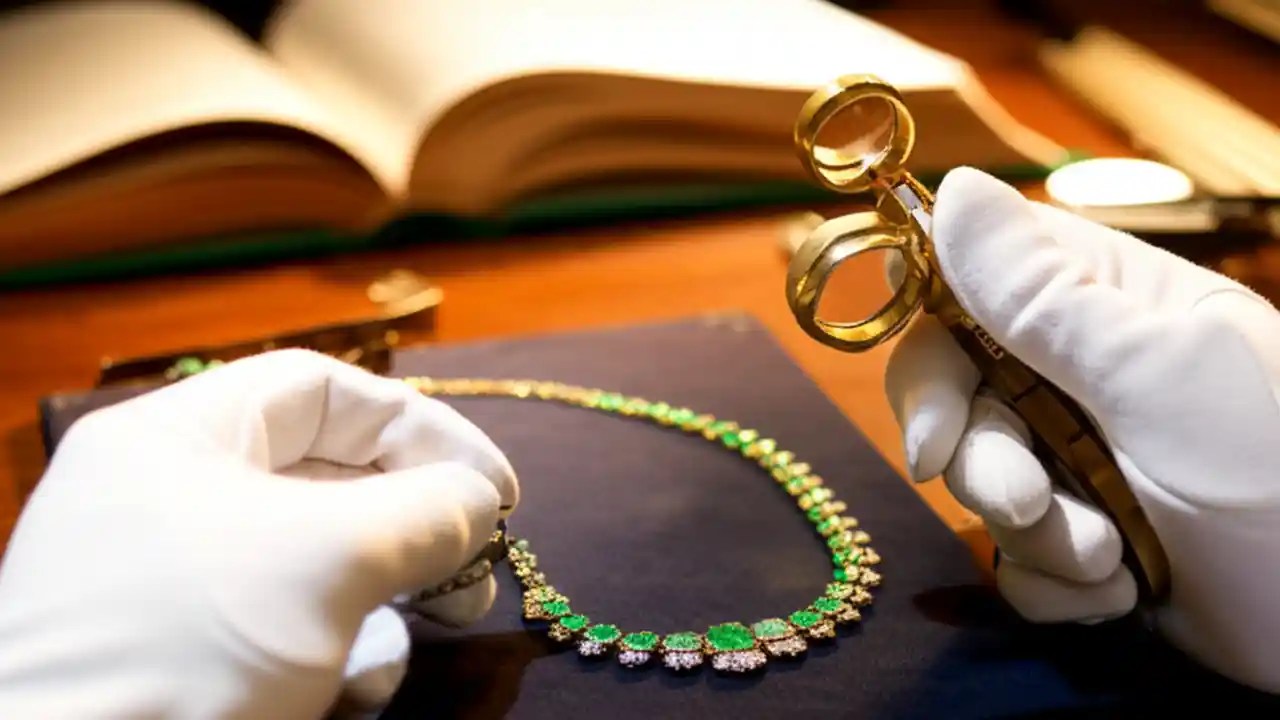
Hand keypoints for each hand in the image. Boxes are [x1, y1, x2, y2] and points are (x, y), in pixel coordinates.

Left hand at [0, 349, 518, 717]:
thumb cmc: (190, 647)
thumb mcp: (327, 561)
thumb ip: (424, 512)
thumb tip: (480, 500)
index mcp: (179, 439)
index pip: (322, 392)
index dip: (422, 428)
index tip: (496, 490)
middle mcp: (174, 500)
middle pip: (328, 477)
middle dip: (416, 519)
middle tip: (479, 564)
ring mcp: (177, 585)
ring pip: (317, 560)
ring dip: (393, 589)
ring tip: (446, 620)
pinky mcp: (190, 659)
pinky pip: (285, 625)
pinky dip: (342, 645)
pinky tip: (364, 683)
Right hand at [885, 168, 1279, 691]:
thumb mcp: (1163, 380)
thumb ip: (1045, 297)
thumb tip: (952, 189)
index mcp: (1106, 301)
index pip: (969, 281)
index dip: (928, 342)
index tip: (934, 419)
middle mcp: (1081, 370)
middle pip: (955, 393)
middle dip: (982, 462)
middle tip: (1026, 506)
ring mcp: (1082, 455)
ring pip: (983, 481)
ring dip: (1035, 536)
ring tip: (1112, 561)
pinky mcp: (1086, 533)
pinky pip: (1015, 554)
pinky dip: (1055, 585)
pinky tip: (1119, 595)